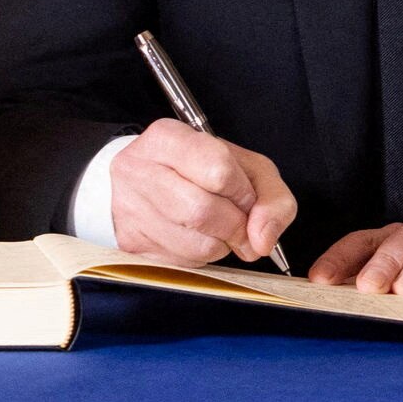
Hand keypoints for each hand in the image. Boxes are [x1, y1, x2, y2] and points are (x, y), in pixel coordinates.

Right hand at [107, 119, 295, 265]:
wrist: (141, 182)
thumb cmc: (197, 170)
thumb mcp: (244, 166)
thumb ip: (271, 196)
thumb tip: (264, 240)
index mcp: (169, 138)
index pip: (218, 170)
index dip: (243, 192)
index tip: (245, 197)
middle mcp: (140, 171)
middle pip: (204, 211)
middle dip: (236, 225)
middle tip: (240, 223)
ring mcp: (131, 209)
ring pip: (196, 244)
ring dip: (221, 244)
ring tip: (216, 228)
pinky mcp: (132, 243)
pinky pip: (182, 263)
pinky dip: (201, 256)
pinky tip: (195, 238)